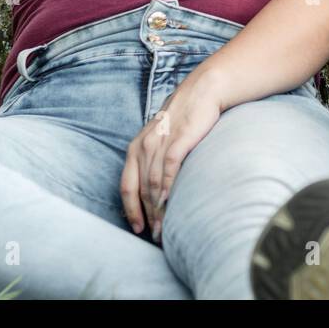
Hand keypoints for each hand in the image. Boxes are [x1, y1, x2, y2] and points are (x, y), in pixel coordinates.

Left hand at [120, 80, 222, 243]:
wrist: (202, 92)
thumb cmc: (184, 117)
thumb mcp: (162, 138)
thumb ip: (155, 160)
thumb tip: (156, 189)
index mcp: (136, 148)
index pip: (127, 185)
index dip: (130, 209)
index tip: (137, 228)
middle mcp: (143, 146)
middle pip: (140, 189)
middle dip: (146, 215)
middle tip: (154, 235)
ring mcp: (160, 143)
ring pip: (153, 183)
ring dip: (157, 209)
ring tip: (163, 228)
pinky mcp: (178, 140)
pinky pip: (169, 170)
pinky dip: (167, 189)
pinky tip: (170, 203)